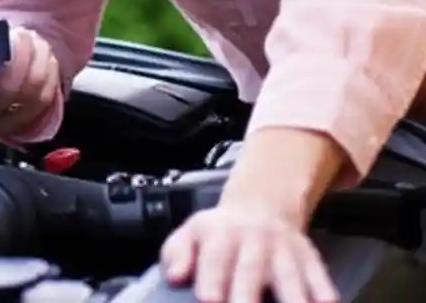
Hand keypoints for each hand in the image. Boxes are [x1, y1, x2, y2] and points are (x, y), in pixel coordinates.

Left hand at [160, 202, 339, 302]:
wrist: (261, 206)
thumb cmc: (220, 231)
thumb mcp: (191, 232)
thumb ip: (177, 253)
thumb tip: (175, 276)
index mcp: (221, 236)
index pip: (215, 259)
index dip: (212, 279)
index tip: (209, 300)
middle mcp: (254, 242)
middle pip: (251, 270)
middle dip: (247, 296)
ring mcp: (285, 251)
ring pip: (289, 276)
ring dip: (292, 299)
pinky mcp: (309, 259)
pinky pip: (320, 277)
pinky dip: (324, 293)